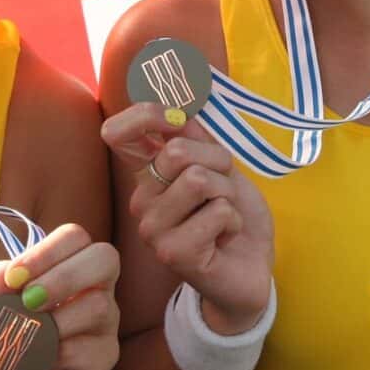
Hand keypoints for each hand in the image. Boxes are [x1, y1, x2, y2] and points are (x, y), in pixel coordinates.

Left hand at [0, 222, 119, 369]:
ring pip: (98, 306)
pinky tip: (37, 363)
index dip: (48, 251)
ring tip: (27, 338)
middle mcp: (93, 287)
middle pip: (105, 259)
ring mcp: (104, 322)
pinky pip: (87, 349)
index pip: (74, 238)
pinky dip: (52, 356)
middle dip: (65, 277)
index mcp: (66, 263)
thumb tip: (10, 277)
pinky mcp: (103, 357)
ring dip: (54, 323)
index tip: (15, 277)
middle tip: (30, 301)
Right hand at [102, 102, 273, 333]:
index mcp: (147, 176)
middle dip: (217, 162)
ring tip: (224, 215)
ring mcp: (153, 230)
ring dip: (228, 194)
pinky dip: (234, 220)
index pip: (119, 133)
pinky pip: (217, 211)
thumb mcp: (218, 165)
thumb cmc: (231, 215)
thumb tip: (176, 101)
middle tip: (223, 189)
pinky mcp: (174, 254)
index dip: (146, 114)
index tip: (177, 119)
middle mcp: (142, 201)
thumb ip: (195, 135)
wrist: (250, 268)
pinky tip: (225, 238)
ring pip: (198, 180)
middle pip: (176, 151)